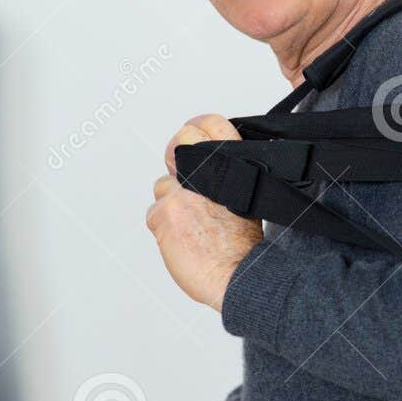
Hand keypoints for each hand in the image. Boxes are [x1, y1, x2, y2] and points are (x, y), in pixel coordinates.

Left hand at [146, 114, 262, 311]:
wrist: (238, 275)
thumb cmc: (244, 246)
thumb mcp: (247, 199)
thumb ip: (224, 179)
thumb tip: (205, 173)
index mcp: (231, 166)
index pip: (210, 125)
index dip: (199, 128)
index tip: (195, 134)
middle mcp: (205, 174)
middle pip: (178, 144)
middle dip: (177, 158)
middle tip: (184, 180)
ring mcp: (181, 193)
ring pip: (162, 186)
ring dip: (171, 204)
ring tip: (191, 226)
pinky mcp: (163, 214)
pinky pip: (154, 214)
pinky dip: (164, 228)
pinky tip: (182, 240)